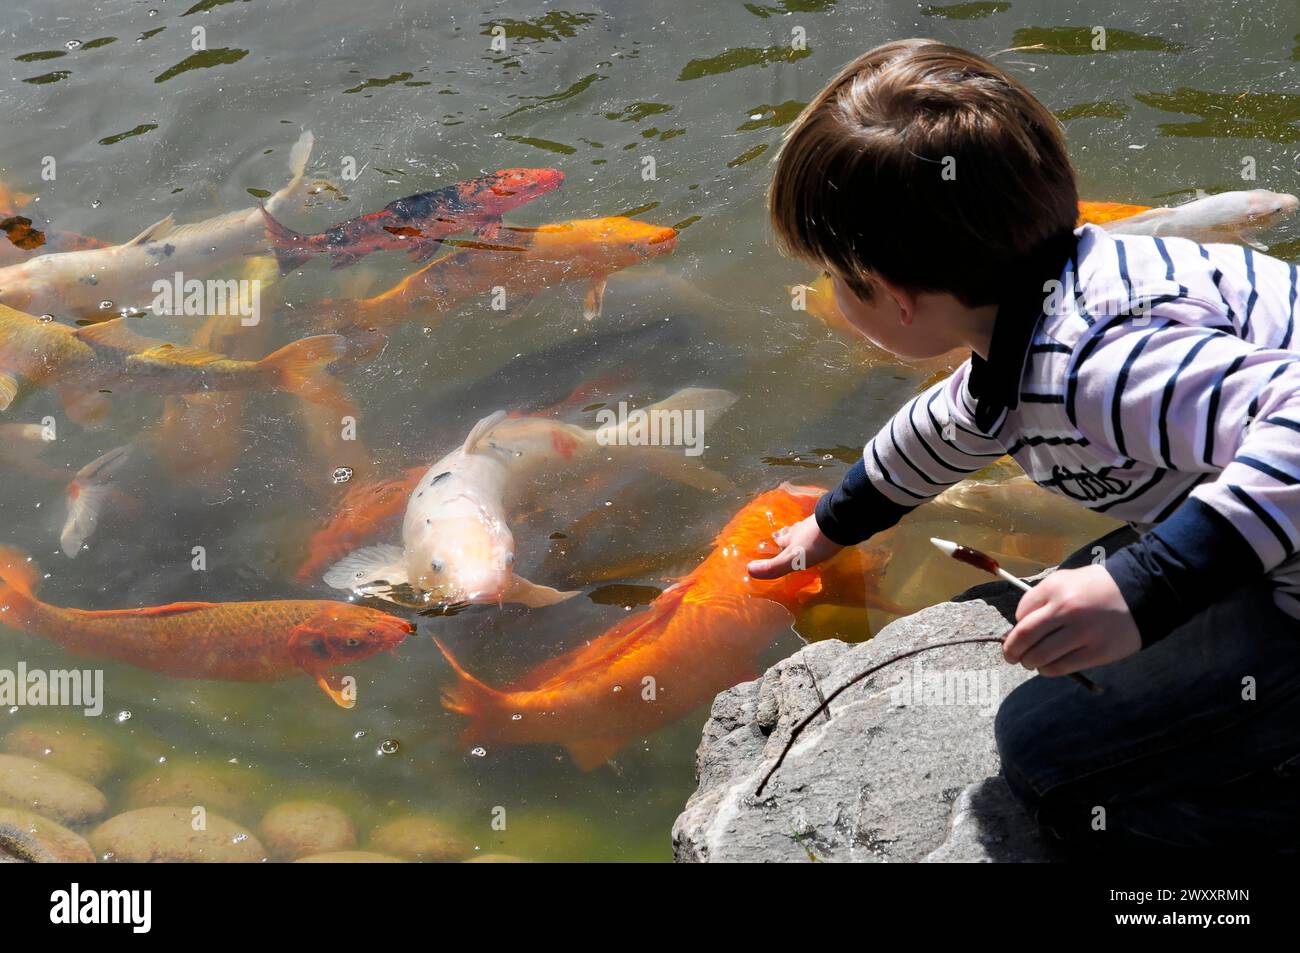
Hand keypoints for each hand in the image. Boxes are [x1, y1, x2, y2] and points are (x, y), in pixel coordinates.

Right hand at [747, 513, 842, 579]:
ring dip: (802, 532)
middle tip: (785, 536)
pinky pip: (820, 527)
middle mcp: (801, 529)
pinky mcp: (830, 523)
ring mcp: (816, 524)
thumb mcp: (793, 559)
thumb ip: (774, 567)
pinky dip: (817, 531)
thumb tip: (748, 570)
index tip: (774, 539)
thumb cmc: (815, 543)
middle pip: (791, 531)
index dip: (777, 540)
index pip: (780, 538)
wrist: (840, 524)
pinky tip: (822, 533)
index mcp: (791, 537)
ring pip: (805, 528)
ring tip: (802, 535)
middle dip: (787, 534)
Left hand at [1003, 565, 1140, 675]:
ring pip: (1040, 656)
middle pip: (1025, 636)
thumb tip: (1020, 624)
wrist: (1142, 593)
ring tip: (1030, 662)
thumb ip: (1043, 598)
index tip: (1017, 633)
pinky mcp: (1097, 652)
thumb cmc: (1098, 587)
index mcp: (1055, 588)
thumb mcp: (1067, 580)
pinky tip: (1047, 667)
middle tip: (1011, 656)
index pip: (1021, 613)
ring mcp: (1082, 633)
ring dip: (1029, 662)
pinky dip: (1048, 670)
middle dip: (1012, 650)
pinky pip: (1061, 667)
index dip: (1015, 626)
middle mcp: (1066, 609)